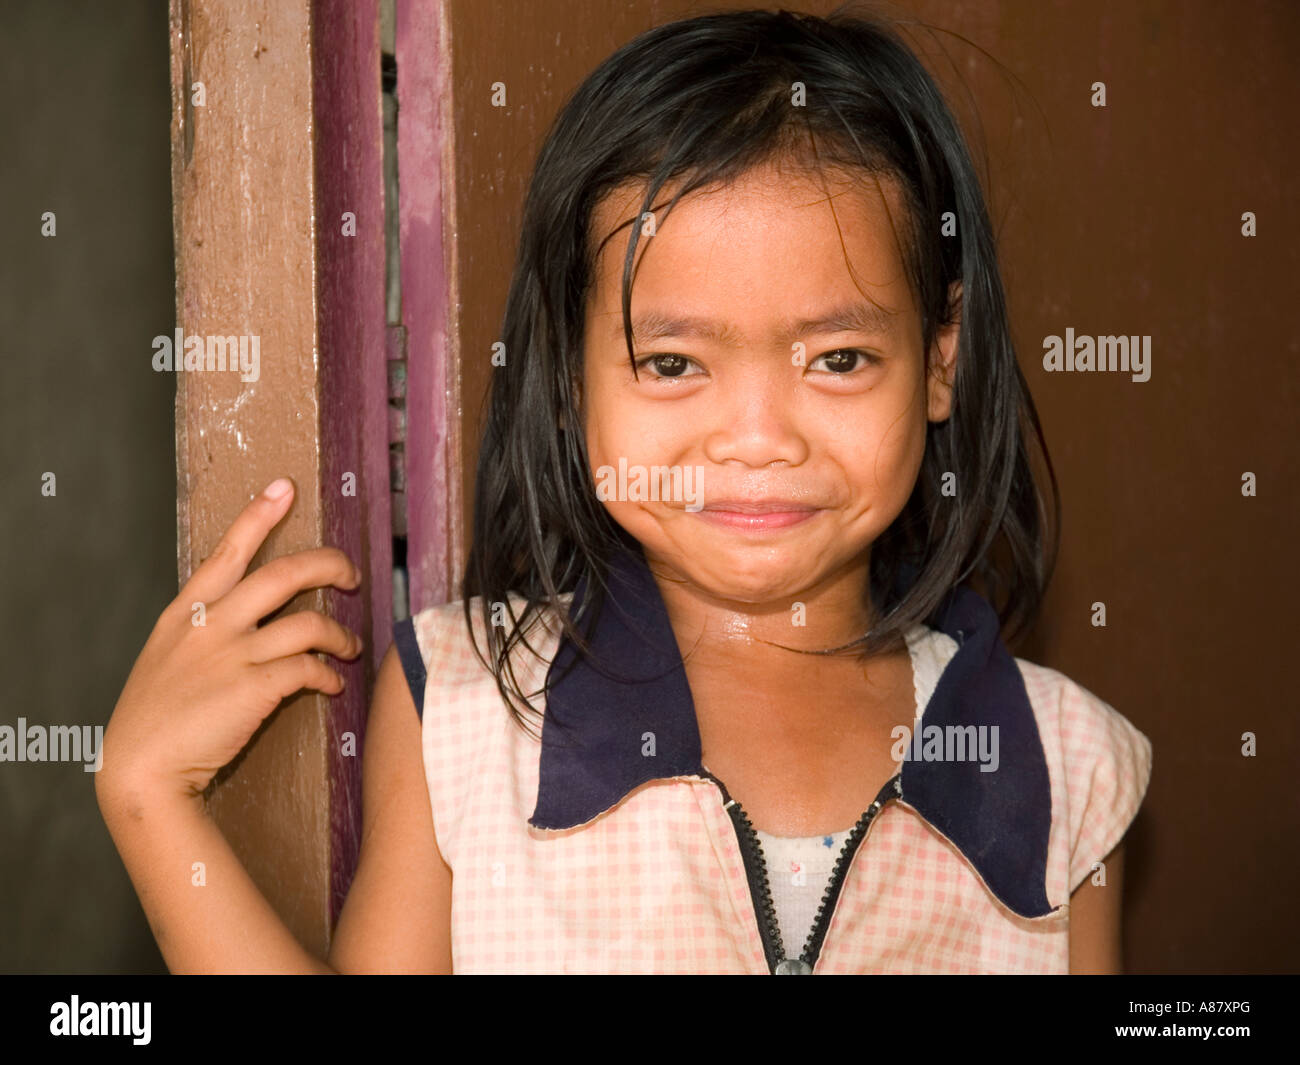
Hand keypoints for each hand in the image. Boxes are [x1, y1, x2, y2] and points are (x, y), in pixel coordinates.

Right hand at [97, 477, 361, 805]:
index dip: (258, 516)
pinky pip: (309, 669)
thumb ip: (200, 632)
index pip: (227, 552)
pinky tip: (333, 684)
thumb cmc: (153, 720)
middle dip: (328, 564)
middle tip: (350, 573)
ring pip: (309, 624)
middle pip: (283, 574)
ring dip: (340, 634)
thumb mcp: (164, 658)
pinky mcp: (254, 689)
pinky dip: (329, 674)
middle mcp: (210, 626)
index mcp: (184, 613)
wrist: (140, 771)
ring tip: (351, 646)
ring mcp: (233, 656)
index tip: (284, 487)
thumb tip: (241, 618)